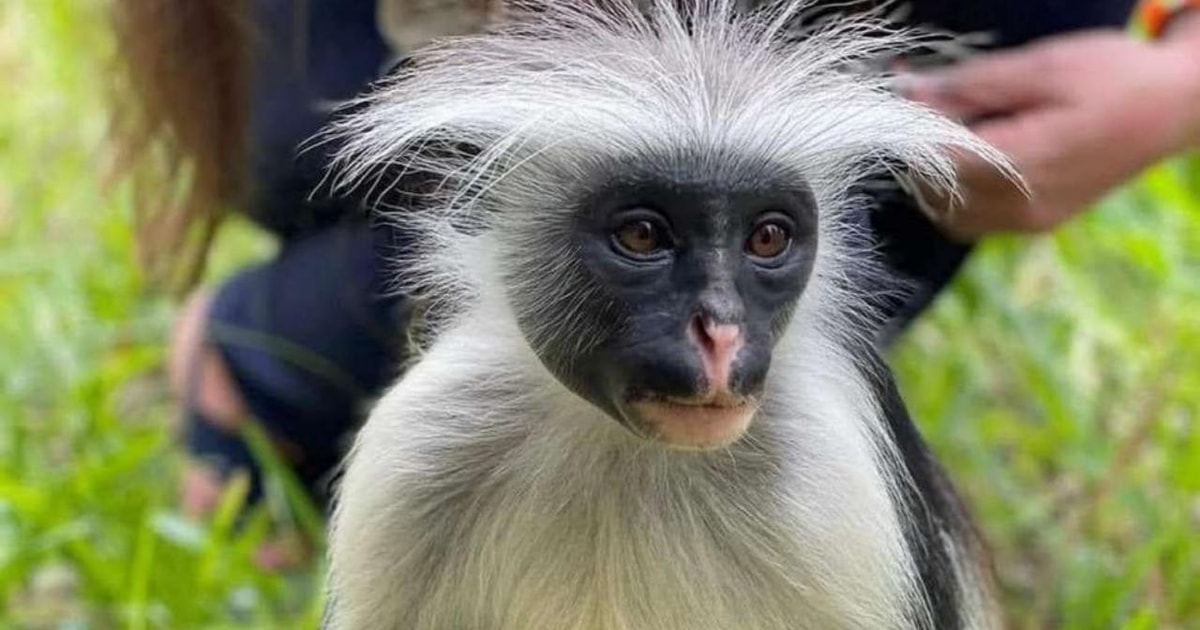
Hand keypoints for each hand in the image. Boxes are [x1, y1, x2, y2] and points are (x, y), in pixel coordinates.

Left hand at [902, 24, 1199, 241]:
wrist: (1172, 109)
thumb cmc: (1112, 76)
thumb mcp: (1042, 65)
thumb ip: (971, 83)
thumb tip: (909, 91)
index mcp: (1026, 162)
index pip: (936, 163)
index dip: (913, 131)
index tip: (911, 99)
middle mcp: (1024, 204)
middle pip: (934, 193)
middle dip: (919, 154)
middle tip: (933, 110)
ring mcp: (1029, 221)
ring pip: (947, 215)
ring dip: (934, 178)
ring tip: (955, 132)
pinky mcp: (1034, 225)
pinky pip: (972, 220)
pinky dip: (958, 192)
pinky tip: (976, 155)